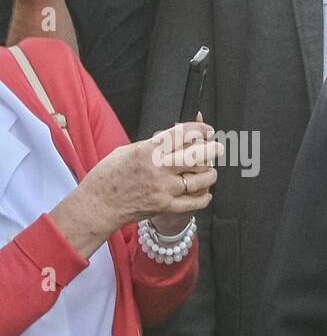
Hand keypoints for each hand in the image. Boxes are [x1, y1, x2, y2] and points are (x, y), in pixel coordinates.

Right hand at [78, 121, 220, 233]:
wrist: (99, 204)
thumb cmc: (109, 175)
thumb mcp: (127, 150)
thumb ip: (152, 145)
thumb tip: (174, 138)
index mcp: (148, 150)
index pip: (181, 134)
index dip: (199, 130)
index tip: (206, 130)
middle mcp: (158, 168)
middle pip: (197, 155)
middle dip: (212, 149)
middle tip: (218, 147)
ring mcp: (164, 188)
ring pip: (200, 179)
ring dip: (209, 174)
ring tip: (210, 171)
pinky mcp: (166, 206)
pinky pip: (194, 202)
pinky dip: (204, 197)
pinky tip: (205, 193)